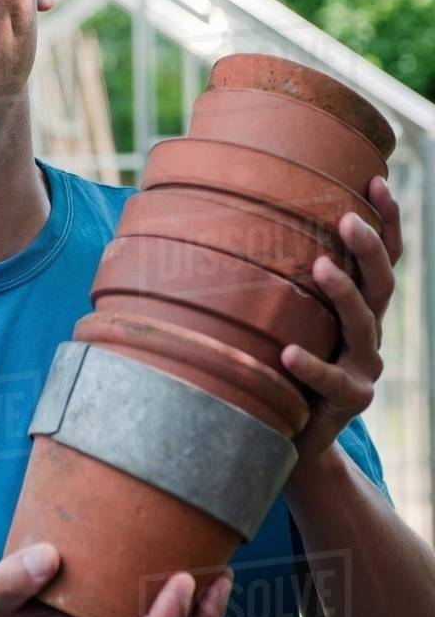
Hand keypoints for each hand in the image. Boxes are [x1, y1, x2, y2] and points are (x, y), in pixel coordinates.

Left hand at [281, 175, 401, 465]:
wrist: (287, 436)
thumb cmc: (278, 366)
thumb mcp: (281, 319)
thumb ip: (274, 280)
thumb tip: (230, 217)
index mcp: (358, 308)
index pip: (382, 259)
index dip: (386, 221)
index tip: (375, 180)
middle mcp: (368, 335)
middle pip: (381, 286)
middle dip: (369, 250)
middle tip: (347, 220)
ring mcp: (363, 369)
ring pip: (364, 327)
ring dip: (344, 294)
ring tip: (321, 266)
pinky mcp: (348, 403)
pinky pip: (332, 381)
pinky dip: (312, 365)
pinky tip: (289, 353)